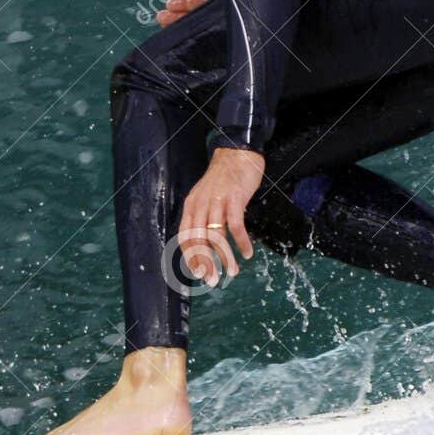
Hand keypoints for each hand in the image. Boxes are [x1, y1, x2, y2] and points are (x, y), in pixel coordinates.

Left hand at [178, 147, 263, 284]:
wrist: (238, 154)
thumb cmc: (224, 178)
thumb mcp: (207, 196)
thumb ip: (204, 215)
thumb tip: (206, 242)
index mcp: (192, 205)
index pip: (186, 236)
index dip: (190, 257)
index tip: (198, 273)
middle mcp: (201, 204)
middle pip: (198, 240)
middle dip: (205, 263)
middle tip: (213, 280)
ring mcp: (217, 201)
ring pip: (217, 237)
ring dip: (225, 257)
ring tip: (233, 271)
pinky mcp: (234, 199)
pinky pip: (236, 226)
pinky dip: (242, 242)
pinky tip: (248, 252)